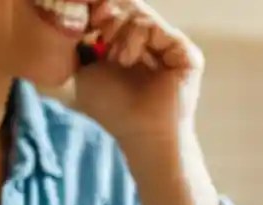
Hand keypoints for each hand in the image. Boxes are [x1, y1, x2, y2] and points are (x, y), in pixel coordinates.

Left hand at [71, 0, 219, 204]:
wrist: (141, 134)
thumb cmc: (113, 109)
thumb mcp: (86, 70)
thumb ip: (82, 43)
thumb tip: (78, 16)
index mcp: (130, 44)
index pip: (115, 10)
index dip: (98, 11)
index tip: (85, 24)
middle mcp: (152, 41)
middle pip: (126, 7)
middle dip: (106, 18)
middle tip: (99, 38)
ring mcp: (169, 45)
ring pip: (139, 13)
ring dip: (120, 33)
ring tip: (117, 59)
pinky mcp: (184, 51)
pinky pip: (154, 26)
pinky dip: (135, 38)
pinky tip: (128, 60)